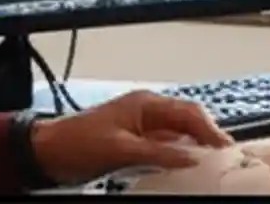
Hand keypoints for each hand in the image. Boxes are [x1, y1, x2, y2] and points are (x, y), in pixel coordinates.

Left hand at [31, 90, 233, 184]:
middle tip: (223, 155)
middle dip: (206, 135)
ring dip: (193, 146)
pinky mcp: (134, 142)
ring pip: (178, 134)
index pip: (189, 113)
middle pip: (188, 121)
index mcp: (145, 103)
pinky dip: (177, 155)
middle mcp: (146, 111)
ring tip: (208, 161)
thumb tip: (191, 157)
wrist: (45, 153)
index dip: (210, 129)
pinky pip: (164, 146)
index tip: (224, 147)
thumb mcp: (120, 150)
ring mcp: (140, 126)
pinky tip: (183, 166)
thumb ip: (158, 152)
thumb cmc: (76, 142)